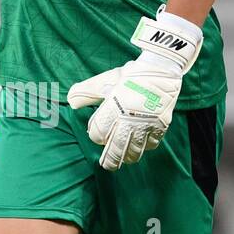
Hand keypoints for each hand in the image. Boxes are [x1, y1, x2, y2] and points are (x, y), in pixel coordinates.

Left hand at [67, 8, 201, 169]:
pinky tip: (140, 145)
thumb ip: (87, 92)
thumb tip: (70, 101)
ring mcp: (147, 124)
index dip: (95, 134)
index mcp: (114, 107)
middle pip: (115, 148)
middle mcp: (130, 119)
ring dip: (127, 157)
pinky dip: (145, 147)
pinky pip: (151, 143)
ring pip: (134, 150)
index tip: (96, 132)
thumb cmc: (132, 74)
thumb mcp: (107, 79)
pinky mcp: (161, 125)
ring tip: (122, 160)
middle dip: (109, 159)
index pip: (98, 132)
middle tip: (106, 165)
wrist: (163, 68)